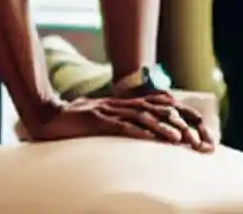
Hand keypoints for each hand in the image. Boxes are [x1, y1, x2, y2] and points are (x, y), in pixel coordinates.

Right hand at [24, 93, 214, 151]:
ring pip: (141, 118)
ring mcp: (108, 111)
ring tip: (179, 139)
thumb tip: (137, 126)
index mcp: (120, 103)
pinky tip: (151, 139)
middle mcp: (118, 104)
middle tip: (196, 130)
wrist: (46, 117)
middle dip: (177, 120)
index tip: (195, 120)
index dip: (176, 110)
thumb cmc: (72, 121)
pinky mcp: (97, 121)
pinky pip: (122, 126)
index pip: (154, 104)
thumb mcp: (100, 117)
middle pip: (154, 109)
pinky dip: (139, 132)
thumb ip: (118, 118)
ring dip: (162, 129)